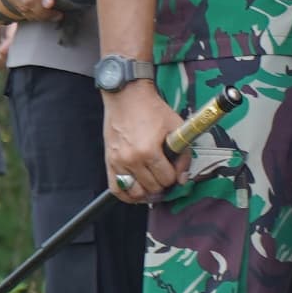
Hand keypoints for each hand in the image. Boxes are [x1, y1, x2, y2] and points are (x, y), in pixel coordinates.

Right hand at [102, 82, 189, 201]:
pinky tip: (136, 192)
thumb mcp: (176, 128)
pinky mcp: (109, 161)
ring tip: (153, 185)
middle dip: (162, 184)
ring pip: (134, 192)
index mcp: (148, 151)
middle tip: (165, 176)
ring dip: (146, 192)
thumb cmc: (151, 110)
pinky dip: (127, 195)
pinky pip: (116, 188)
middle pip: (151, 187)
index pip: (166, 179)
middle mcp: (131, 159)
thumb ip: (183, 155)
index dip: (174, 177)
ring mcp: (117, 162)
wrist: (127, 97)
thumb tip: (183, 178)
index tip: (175, 171)